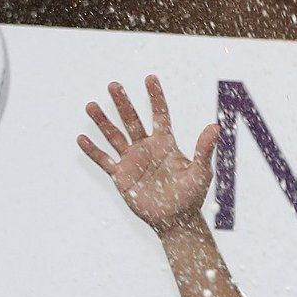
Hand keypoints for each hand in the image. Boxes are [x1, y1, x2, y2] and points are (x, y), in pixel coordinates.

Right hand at [77, 76, 217, 233]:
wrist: (176, 219)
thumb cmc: (191, 195)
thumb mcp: (200, 172)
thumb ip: (204, 149)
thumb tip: (215, 126)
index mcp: (165, 144)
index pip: (159, 115)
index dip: (155, 97)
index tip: (150, 77)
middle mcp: (146, 148)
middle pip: (132, 120)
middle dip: (123, 103)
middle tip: (114, 85)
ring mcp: (132, 161)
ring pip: (114, 136)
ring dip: (102, 122)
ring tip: (91, 105)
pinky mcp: (121, 176)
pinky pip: (104, 160)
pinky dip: (93, 150)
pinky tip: (81, 138)